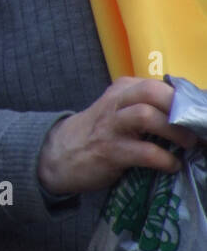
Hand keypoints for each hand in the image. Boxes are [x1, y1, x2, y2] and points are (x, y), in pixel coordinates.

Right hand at [37, 77, 197, 195]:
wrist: (58, 154)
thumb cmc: (99, 133)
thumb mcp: (119, 110)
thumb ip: (147, 107)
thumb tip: (190, 117)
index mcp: (123, 89)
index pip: (160, 85)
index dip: (187, 100)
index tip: (201, 116)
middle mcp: (116, 102)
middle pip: (153, 91)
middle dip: (181, 108)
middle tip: (196, 127)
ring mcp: (111, 126)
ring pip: (147, 116)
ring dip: (175, 131)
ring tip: (188, 145)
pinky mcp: (110, 151)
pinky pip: (144, 152)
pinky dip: (165, 160)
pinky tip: (171, 165)